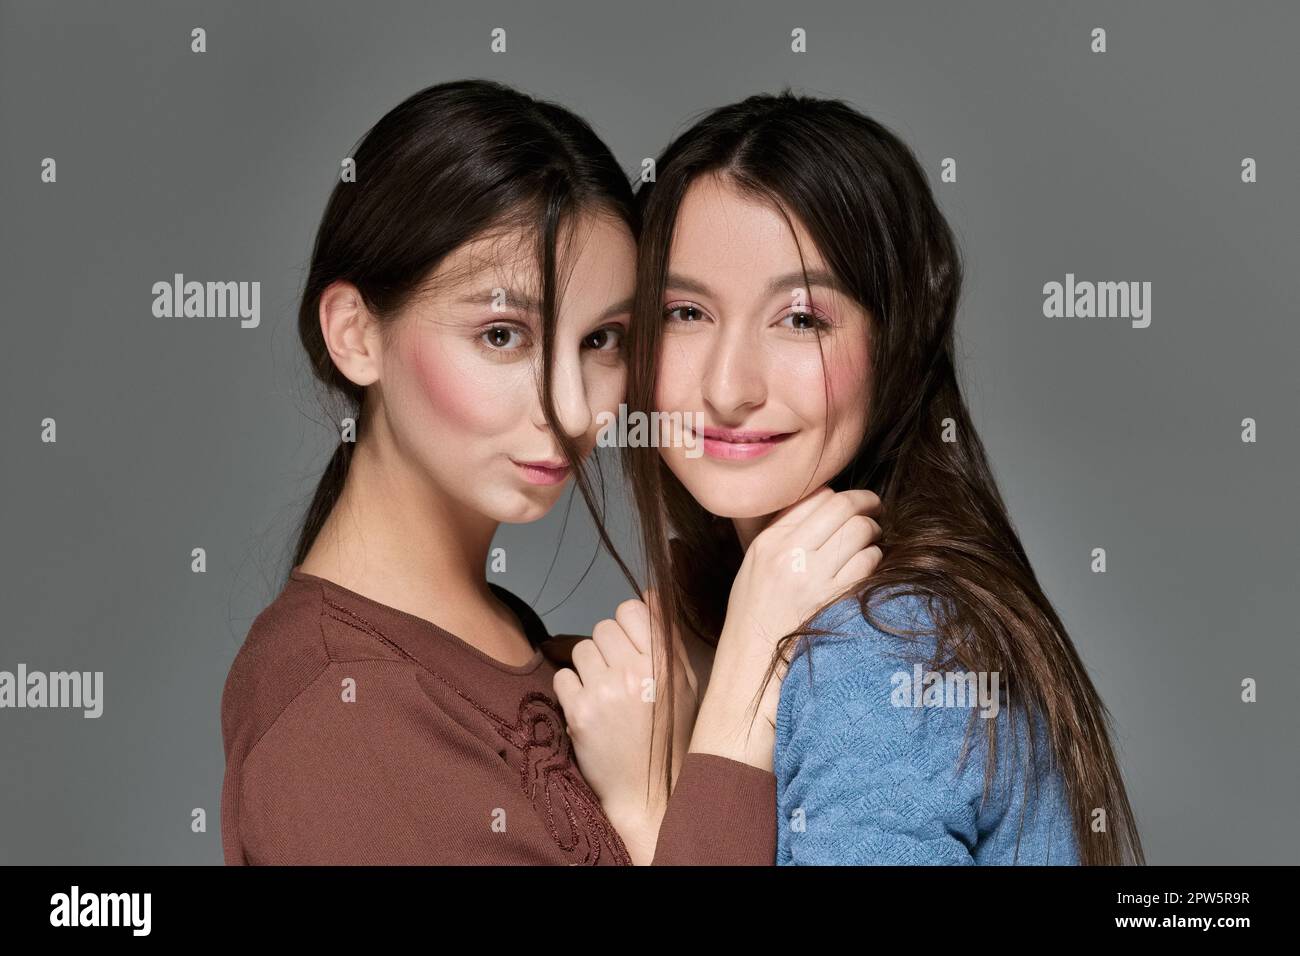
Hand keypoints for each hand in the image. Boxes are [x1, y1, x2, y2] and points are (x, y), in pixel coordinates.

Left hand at [552, 592, 698, 863]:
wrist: (649, 794)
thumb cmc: (669, 738)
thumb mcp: (683, 684)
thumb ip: (666, 637)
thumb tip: (647, 594)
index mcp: (665, 663)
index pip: (630, 610)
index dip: (627, 627)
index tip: (630, 649)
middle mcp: (636, 671)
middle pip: (603, 628)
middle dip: (606, 649)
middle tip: (616, 676)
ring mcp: (605, 691)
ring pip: (580, 649)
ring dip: (588, 668)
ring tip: (603, 693)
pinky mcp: (579, 712)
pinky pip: (562, 677)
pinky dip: (571, 691)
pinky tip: (588, 708)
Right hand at [690, 486, 883, 769]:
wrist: (750, 670)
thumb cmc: (754, 622)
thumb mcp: (754, 570)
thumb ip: (782, 538)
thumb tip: (822, 509)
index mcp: (766, 543)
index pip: (814, 498)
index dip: (840, 496)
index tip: (851, 504)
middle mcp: (787, 554)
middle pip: (841, 508)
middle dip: (866, 506)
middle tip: (876, 512)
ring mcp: (810, 577)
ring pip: (859, 532)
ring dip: (873, 535)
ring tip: (872, 543)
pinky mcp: (831, 600)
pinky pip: (867, 564)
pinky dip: (874, 561)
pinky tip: (868, 569)